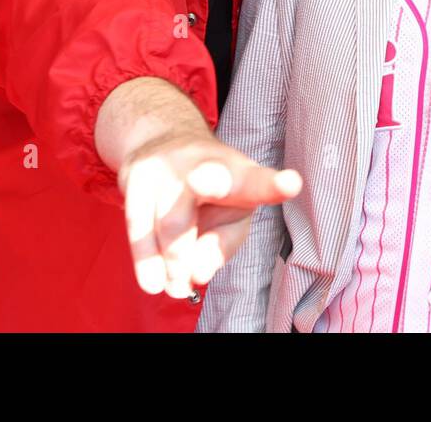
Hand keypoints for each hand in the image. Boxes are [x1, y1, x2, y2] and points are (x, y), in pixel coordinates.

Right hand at [118, 128, 301, 297]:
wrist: (161, 143)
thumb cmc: (209, 194)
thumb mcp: (227, 219)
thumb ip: (220, 248)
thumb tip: (196, 275)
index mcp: (241, 175)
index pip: (258, 182)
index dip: (273, 185)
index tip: (290, 184)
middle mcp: (208, 162)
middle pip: (210, 179)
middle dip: (212, 180)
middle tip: (210, 185)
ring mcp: (172, 164)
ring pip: (172, 224)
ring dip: (175, 263)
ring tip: (177, 287)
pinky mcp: (139, 173)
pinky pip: (139, 225)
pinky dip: (147, 258)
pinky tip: (153, 282)